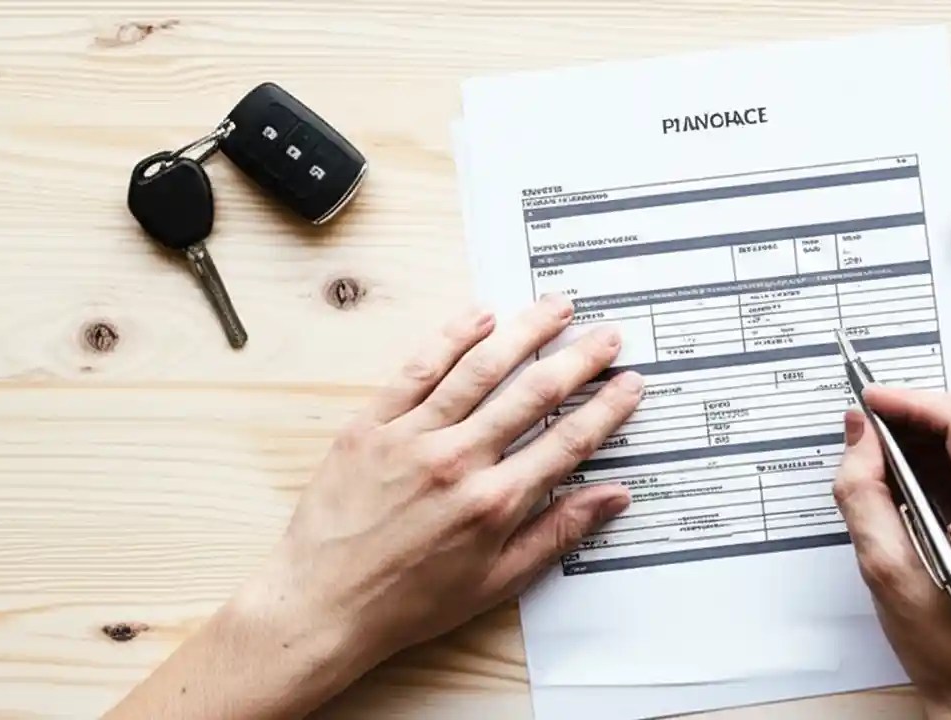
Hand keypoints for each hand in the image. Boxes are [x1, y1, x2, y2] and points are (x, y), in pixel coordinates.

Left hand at [106, 295, 642, 719]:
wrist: (322, 603)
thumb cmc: (407, 601)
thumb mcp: (495, 582)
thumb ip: (557, 532)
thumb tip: (612, 498)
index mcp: (494, 503)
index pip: (568, 441)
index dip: (606, 408)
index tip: (628, 384)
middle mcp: (458, 461)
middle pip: (533, 394)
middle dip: (578, 360)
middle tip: (607, 336)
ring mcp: (413, 436)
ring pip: (481, 368)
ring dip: (525, 332)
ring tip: (556, 307)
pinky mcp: (372, 424)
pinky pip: (418, 369)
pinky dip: (452, 337)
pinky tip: (480, 315)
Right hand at [833, 387, 950, 719]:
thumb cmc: (946, 647)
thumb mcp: (884, 566)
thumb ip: (862, 490)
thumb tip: (860, 433)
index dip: (911, 401)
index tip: (870, 401)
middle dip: (921, 417)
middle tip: (871, 429)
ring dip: (939, 438)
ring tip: (891, 458)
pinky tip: (923, 481)